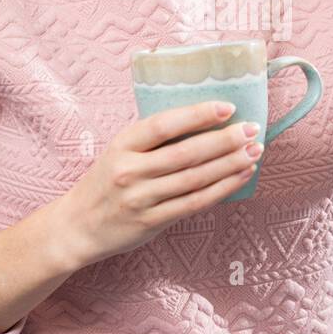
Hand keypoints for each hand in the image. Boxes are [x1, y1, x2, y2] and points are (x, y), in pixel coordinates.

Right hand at [55, 101, 261, 268]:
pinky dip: (222, 188)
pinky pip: (194, 203)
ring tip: (254, 151)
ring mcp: (141, 198)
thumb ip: (152, 139)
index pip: (164, 124)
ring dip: (229, 164)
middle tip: (252, 129)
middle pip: (186, 153)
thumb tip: (204, 122)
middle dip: (224, 140)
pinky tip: (241, 176)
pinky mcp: (152, 222)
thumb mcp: (119, 151)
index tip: (227, 107)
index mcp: (122, 145)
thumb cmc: (105, 182)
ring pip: (195, 178)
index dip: (197, 115)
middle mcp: (130, 171)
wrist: (78, 226)